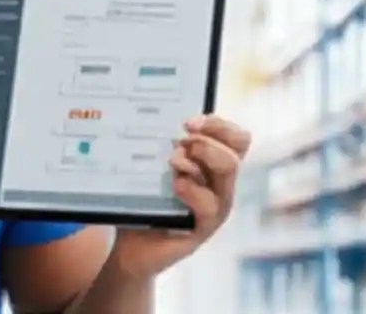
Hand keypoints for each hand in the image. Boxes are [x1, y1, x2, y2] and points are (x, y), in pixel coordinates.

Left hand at [107, 114, 250, 278]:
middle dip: (207, 140)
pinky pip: (211, 207)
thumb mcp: (154, 168)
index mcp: (212, 166)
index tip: (189, 122)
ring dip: (201, 157)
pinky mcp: (204, 229)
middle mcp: (220, 185)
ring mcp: (216, 208)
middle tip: (180, 142)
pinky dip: (194, 190)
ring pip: (228, 171)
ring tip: (174, 161)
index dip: (218, 125)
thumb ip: (164, 146)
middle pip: (234, 151)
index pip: (235, 139)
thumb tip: (162, 119)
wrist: (130, 247)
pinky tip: (176, 185)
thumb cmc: (143, 203)